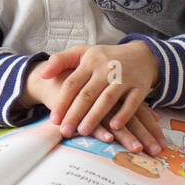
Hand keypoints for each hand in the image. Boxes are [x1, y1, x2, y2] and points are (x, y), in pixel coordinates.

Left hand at [22, 60, 163, 154]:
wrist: (142, 54)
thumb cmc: (105, 58)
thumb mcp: (83, 52)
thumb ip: (60, 60)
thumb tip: (42, 74)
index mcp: (90, 61)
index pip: (72, 83)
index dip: (62, 102)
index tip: (54, 120)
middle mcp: (106, 69)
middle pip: (87, 94)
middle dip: (75, 114)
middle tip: (64, 131)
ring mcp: (124, 78)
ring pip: (107, 99)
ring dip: (95, 116)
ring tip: (83, 131)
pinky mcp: (140, 87)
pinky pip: (132, 102)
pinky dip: (123, 114)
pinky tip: (114, 127)